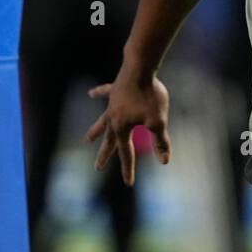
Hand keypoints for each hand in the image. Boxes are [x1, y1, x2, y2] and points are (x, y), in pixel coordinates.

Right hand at [85, 69, 171, 185]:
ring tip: (87, 139)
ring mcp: (112, 103)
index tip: (129, 183)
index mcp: (122, 128)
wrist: (140, 67)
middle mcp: (113, 118)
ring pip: (102, 121)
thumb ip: (160, 142)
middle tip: (98, 168)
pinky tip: (91, 93)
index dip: (128, 169)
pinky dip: (99, 93)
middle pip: (109, 140)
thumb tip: (164, 162)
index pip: (126, 153)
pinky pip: (105, 93)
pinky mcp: (115, 89)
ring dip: (95, 130)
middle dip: (105, 155)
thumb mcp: (158, 121)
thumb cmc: (150, 95)